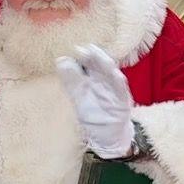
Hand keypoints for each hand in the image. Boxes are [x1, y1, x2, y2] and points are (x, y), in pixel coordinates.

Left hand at [55, 44, 134, 158]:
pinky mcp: (122, 100)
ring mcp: (114, 89)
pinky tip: (116, 75)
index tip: (75, 49)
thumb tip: (60, 60)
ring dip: (105, 63)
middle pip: (100, 64)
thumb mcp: (77, 96)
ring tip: (98, 55)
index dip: (83, 55)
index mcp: (94, 78)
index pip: (89, 63)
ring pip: (111, 73)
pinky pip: (121, 89)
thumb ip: (70, 80)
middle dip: (93, 56)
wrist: (106, 135)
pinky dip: (119, 82)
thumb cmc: (92, 113)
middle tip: (84, 49)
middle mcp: (105, 80)